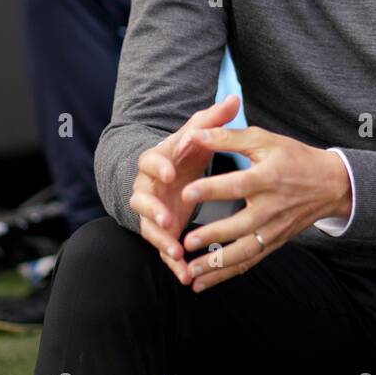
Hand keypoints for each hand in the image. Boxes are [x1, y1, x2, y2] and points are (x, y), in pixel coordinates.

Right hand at [128, 95, 242, 284]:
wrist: (172, 171)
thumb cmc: (186, 150)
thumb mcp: (198, 133)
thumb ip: (214, 119)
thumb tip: (234, 98)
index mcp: (156, 161)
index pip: (150, 161)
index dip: (158, 166)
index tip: (170, 172)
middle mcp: (148, 187)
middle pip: (142, 200)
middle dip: (153, 211)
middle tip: (168, 220)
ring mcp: (151, 211)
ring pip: (148, 228)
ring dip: (161, 241)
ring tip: (176, 253)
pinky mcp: (160, 230)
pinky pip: (162, 247)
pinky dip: (171, 261)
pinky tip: (184, 275)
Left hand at [175, 127, 351, 291]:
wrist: (331, 184)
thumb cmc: (295, 158)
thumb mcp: (266, 140)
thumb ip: (229, 137)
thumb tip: (195, 134)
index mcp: (268, 178)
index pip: (238, 185)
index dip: (212, 188)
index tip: (186, 192)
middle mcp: (272, 207)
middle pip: (241, 225)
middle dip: (214, 236)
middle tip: (186, 242)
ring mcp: (274, 228)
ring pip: (245, 251)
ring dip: (217, 264)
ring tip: (190, 271)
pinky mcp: (275, 242)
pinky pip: (249, 262)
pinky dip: (226, 274)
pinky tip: (203, 282)